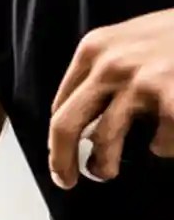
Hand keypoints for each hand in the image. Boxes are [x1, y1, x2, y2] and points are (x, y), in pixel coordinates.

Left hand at [49, 8, 173, 188]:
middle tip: (65, 181)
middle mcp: (110, 63)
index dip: (57, 136)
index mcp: (94, 47)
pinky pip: (159, 143)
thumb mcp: (132, 39)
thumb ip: (106, 69)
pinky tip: (166, 141)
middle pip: (65, 125)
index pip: (61, 104)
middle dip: (61, 160)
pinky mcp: (172, 98)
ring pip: (103, 140)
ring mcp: (142, 80)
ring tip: (107, 172)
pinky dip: (164, 147)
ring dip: (103, 165)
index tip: (59, 156)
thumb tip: (82, 118)